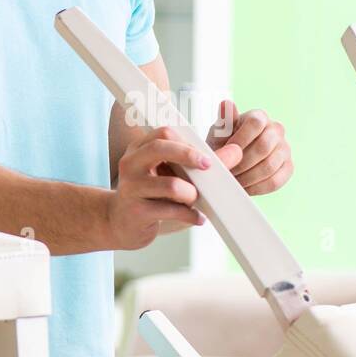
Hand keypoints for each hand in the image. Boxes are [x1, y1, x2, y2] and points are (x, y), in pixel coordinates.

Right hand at [106, 125, 209, 250]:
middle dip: (190, 156)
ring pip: (172, 185)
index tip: (207, 157)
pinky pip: (171, 211)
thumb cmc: (151, 195)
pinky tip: (196, 218)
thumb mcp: (170, 174)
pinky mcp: (136, 212)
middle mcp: (131, 164)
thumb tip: (235, 152)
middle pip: (161, 148)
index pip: (163, 133)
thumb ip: (199, 162)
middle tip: (208, 167)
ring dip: (192, 194)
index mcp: (139, 149)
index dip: (188, 143)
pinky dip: (190, 215)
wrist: (120, 223)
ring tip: (196, 200)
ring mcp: (132, 188)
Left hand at [206, 99, 292, 195]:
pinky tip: (245, 187)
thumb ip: (224, 120)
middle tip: (228, 172)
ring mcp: (285, 148)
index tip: (226, 152)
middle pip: (264, 147)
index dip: (240, 140)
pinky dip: (257, 187)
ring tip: (233, 181)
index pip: (256, 123)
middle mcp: (276, 129)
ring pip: (269, 166)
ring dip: (247, 177)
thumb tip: (226, 104)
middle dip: (242, 162)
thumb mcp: (219, 133)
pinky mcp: (288, 167)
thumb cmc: (224, 145)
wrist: (232, 163)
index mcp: (259, 116)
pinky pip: (275, 181)